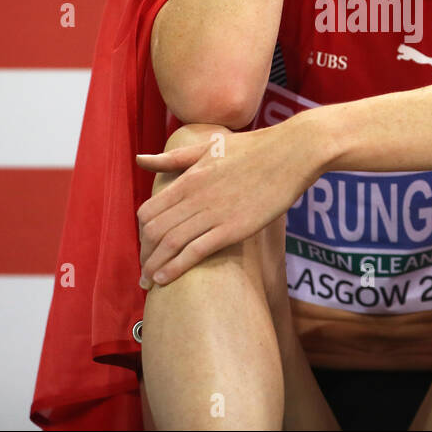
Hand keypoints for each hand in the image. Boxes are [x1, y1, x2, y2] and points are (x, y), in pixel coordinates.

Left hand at [134, 116, 327, 288]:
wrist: (292, 153)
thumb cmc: (253, 148)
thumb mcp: (207, 148)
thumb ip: (172, 159)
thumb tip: (140, 159)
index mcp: (188, 178)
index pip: (148, 211)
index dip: (140, 233)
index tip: (144, 246)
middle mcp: (195, 196)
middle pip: (154, 231)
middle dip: (144, 255)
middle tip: (143, 271)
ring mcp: (214, 213)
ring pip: (170, 243)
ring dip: (154, 266)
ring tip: (148, 283)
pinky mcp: (234, 228)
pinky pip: (196, 251)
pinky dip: (176, 267)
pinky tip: (166, 279)